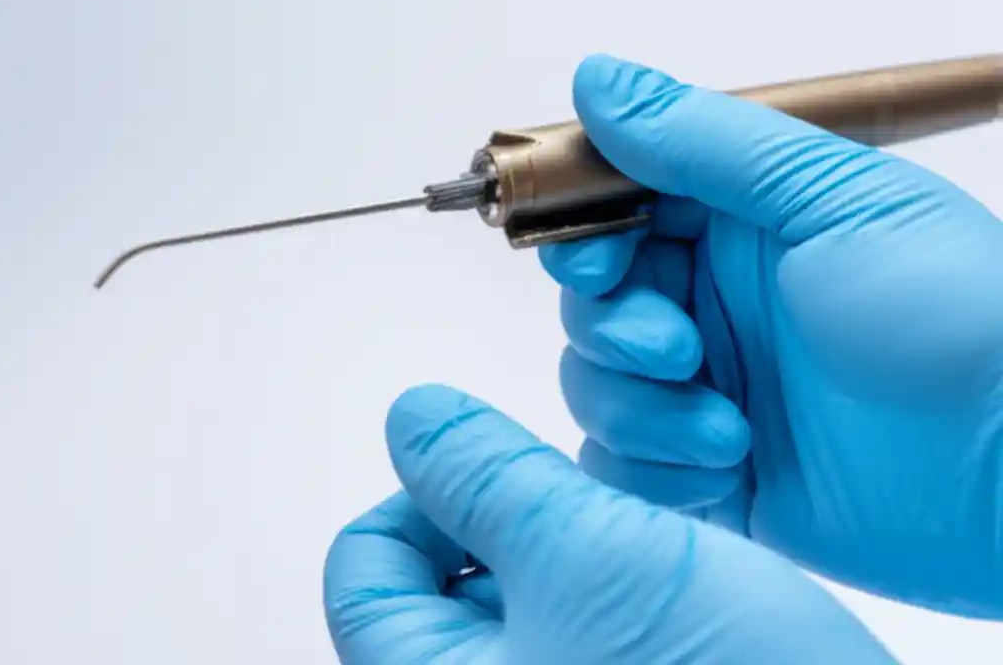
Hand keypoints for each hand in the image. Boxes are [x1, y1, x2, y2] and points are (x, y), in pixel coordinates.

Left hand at [323, 384, 894, 663]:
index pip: (362, 568)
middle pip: (439, 583)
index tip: (504, 478)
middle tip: (598, 523)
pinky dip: (619, 594)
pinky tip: (687, 596)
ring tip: (658, 566)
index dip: (422, 496)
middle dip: (513, 526)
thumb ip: (484, 477)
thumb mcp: (587, 554)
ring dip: (579, 554)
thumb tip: (411, 415)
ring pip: (523, 601)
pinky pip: (585, 634)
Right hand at [542, 54, 1002, 616]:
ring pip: (595, 385)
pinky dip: (650, 471)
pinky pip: (621, 464)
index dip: (586, 232)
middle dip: (615, 329)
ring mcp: (710, 387)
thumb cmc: (964, 323)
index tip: (594, 260)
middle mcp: (720, 301)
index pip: (621, 207)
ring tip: (727, 430)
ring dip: (638, 410)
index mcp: (746, 225)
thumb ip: (703, 141)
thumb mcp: (834, 204)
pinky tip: (721, 470)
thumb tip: (600, 80)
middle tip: (679, 351)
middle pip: (593, 302)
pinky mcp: (708, 471)